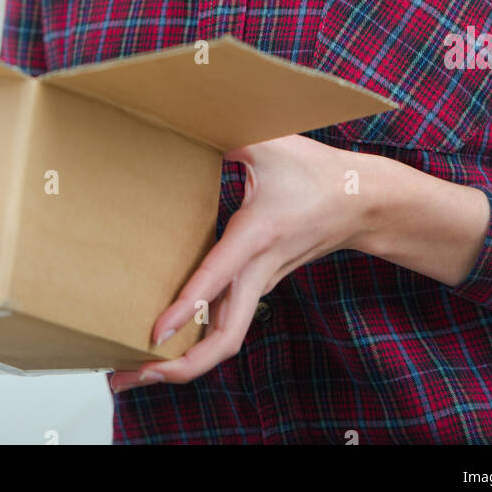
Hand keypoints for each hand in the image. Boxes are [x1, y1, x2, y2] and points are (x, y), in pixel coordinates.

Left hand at [109, 131, 377, 393]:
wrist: (361, 201)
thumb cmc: (316, 171)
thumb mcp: (270, 142)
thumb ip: (227, 134)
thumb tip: (184, 115)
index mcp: (258, 234)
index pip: (219, 278)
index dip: (188, 306)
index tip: (155, 330)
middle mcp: (259, 269)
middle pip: (224, 339)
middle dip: (178, 366)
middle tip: (129, 376)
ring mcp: (261, 284)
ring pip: (225, 342)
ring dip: (183, 365)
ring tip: (133, 375)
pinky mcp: (260, 286)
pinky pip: (228, 327)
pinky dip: (197, 345)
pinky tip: (167, 347)